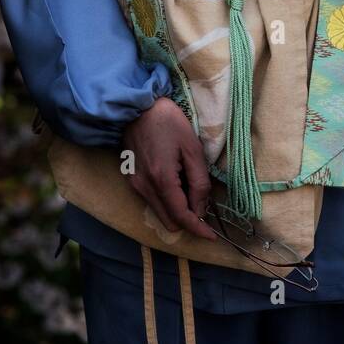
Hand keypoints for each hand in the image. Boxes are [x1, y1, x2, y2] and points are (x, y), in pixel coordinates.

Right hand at [121, 97, 214, 240]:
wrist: (137, 106)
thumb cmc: (169, 122)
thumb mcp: (192, 148)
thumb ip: (199, 182)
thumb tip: (202, 209)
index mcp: (162, 180)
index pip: (182, 217)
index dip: (198, 229)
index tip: (212, 236)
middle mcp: (144, 188)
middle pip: (170, 222)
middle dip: (188, 219)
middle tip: (203, 202)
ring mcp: (135, 185)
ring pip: (161, 213)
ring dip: (177, 209)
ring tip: (189, 185)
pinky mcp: (131, 180)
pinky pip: (152, 201)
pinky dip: (166, 200)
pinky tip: (175, 180)